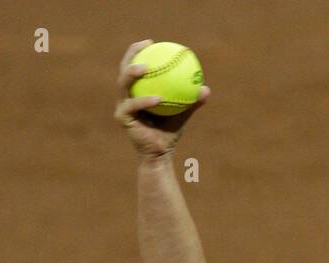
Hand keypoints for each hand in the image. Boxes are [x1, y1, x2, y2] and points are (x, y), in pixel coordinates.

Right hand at [113, 38, 210, 158]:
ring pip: (123, 85)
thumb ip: (192, 101)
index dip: (139, 51)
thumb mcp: (182, 114)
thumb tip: (205, 88)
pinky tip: (158, 98)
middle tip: (145, 47)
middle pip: (123, 69)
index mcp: (137, 91)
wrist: (160, 154)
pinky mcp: (122, 118)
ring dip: (132, 73)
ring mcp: (122, 106)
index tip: (152, 42)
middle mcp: (126, 96)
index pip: (135, 66)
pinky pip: (133, 106)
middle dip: (131, 54)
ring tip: (145, 67)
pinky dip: (145, 101)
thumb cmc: (169, 133)